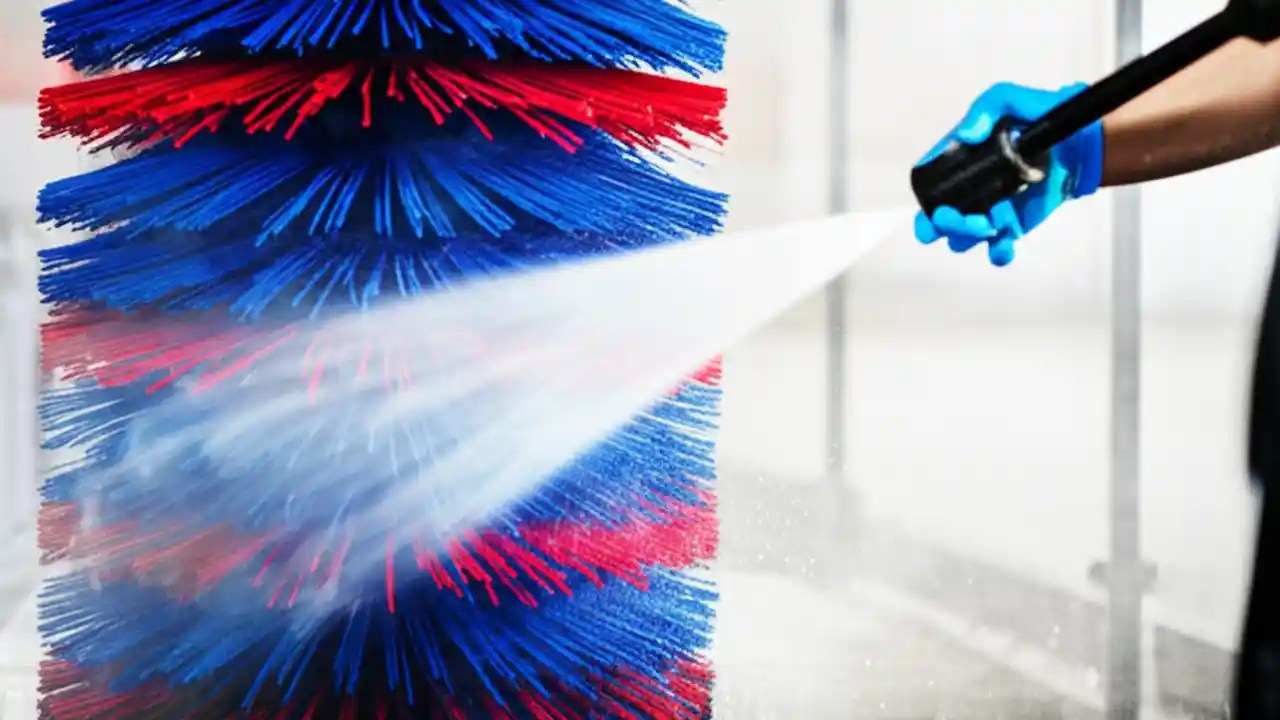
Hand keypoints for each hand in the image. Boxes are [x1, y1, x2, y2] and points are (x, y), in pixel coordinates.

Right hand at [914, 82, 1104, 265]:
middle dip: (943, 224)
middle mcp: (965, 191)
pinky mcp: (1011, 227)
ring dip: (971, 236)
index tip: (937, 200)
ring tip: (995, 222)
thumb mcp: (1006, 100)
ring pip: (961, 240)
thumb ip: (984, 110)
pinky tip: (1005, 244)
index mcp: (956, 163)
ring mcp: (987, 211)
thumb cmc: (1037, 116)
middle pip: (935, 222)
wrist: (1075, 142)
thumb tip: (966, 136)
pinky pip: (996, 250)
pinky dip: (997, 252)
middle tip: (962, 216)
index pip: (926, 185)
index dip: (925, 197)